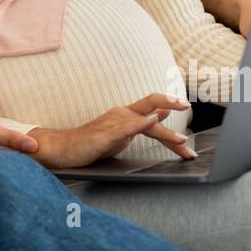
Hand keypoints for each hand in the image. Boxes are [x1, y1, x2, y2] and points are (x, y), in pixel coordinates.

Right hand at [24, 93, 196, 169]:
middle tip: (188, 106)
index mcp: (125, 114)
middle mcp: (121, 114)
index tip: (185, 105)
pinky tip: (153, 122)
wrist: (62, 148)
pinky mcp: (106, 136)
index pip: (151, 105)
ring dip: (165, 132)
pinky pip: (126, 128)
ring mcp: (113, 124)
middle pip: (150, 106)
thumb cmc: (90, 143)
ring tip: (182, 140)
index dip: (169, 102)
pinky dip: (141, 124)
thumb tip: (161, 115)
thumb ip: (139, 124)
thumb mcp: (120, 133)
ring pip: (144, 122)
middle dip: (171, 104)